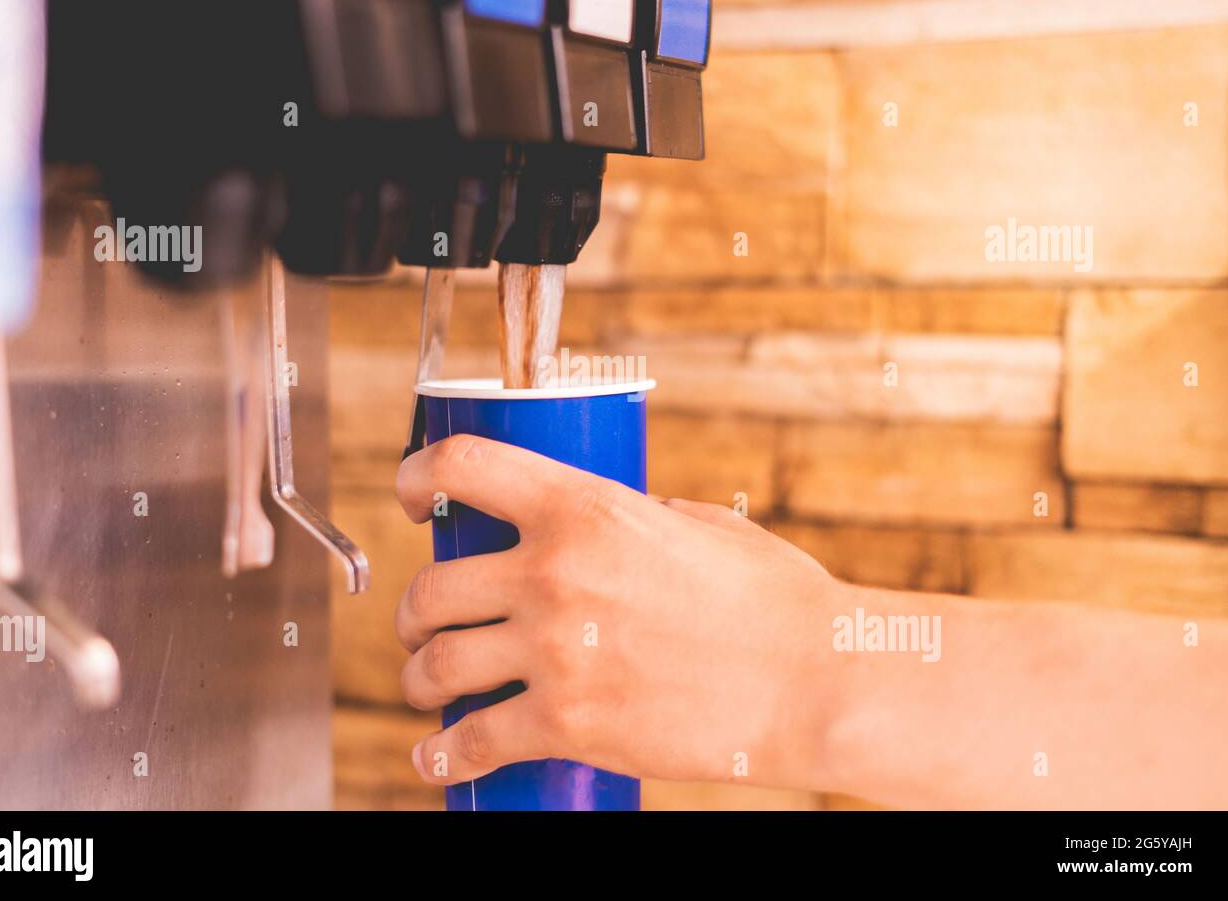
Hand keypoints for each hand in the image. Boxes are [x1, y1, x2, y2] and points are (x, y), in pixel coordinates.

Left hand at [394, 434, 846, 790]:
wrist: (815, 679)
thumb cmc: (774, 599)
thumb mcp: (699, 525)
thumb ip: (637, 517)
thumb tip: (607, 524)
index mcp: (583, 507)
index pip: (464, 466)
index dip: (416, 478)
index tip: (413, 501)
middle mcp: (553, 571)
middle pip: (430, 588)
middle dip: (412, 613)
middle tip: (421, 626)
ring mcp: (554, 649)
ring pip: (435, 666)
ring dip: (418, 681)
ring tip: (427, 690)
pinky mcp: (567, 722)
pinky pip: (472, 743)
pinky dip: (443, 757)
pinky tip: (438, 760)